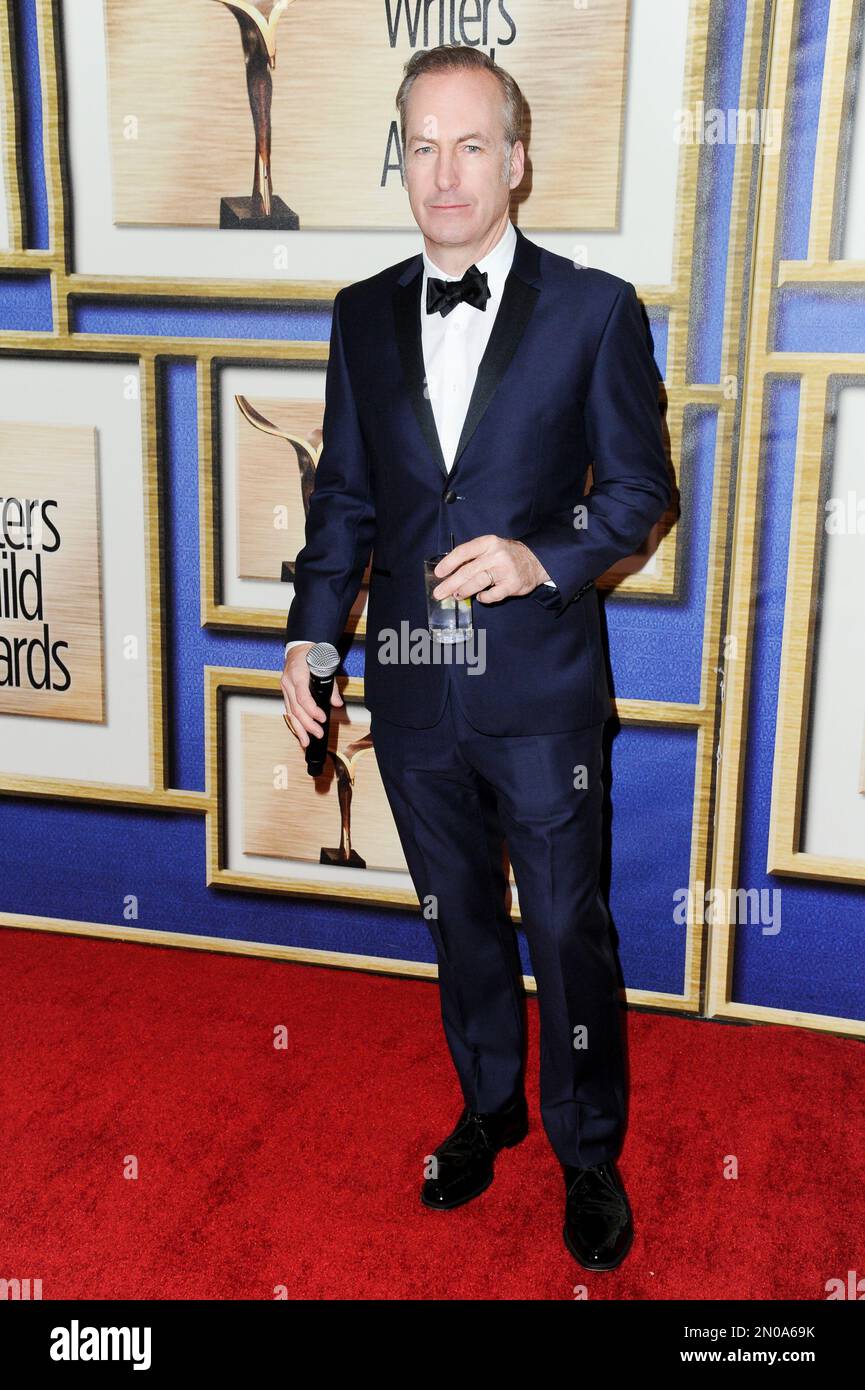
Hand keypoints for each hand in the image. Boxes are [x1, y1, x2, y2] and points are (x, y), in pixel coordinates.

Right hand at [280, 641, 343, 749]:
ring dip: (299, 728)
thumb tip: (337, 703)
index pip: (303, 697)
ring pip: (290, 712)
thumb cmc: (313, 656)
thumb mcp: (325, 668)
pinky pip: (289, 710)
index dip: (312, 710)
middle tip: (318, 734)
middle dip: (307, 724)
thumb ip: (331, 687)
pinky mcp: (285, 693)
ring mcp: (285, 688)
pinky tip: (300, 732)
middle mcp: (288, 683)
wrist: (299, 649)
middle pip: (296, 708)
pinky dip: (295, 722)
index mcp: (298, 675)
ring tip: (306, 742)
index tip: (322, 718)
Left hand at [431, 535, 550, 602]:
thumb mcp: (491, 548)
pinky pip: (492, 595)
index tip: (438, 573)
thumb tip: (450, 573)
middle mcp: (496, 554)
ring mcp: (505, 570)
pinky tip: (480, 597)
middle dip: (450, 583)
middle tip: (439, 593)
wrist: (535, 561)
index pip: (464, 551)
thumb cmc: (507, 555)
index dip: (449, 563)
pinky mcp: (512, 584)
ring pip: (478, 582)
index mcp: (488, 543)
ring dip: (464, 591)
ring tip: (456, 596)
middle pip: (468, 570)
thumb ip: (473, 557)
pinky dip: (483, 597)